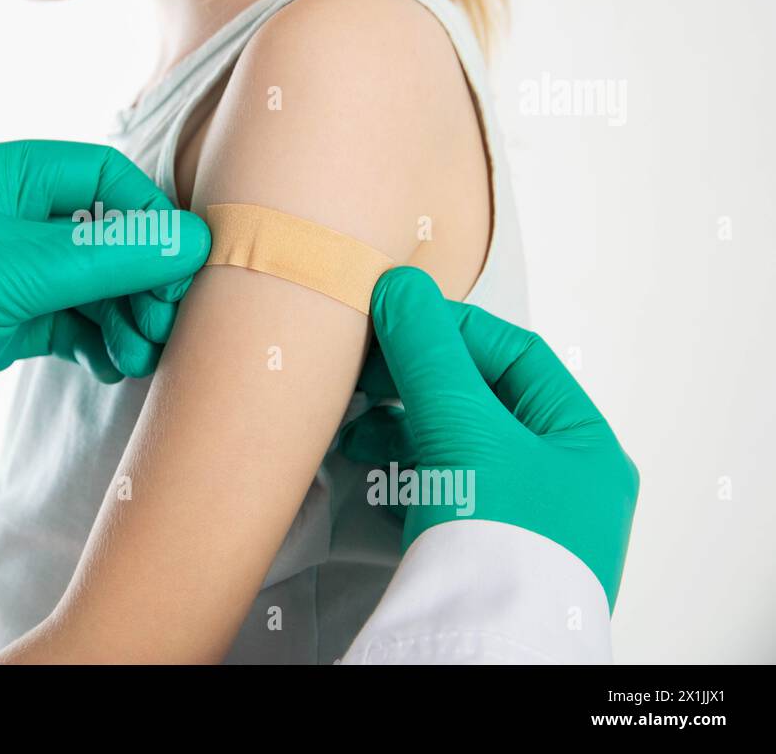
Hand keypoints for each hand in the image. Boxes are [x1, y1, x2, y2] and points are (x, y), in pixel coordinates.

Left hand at [0, 140, 209, 473]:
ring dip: (125, 314)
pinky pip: (65, 323)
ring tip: (142, 353)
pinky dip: (96, 341)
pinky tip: (112, 366)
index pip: (101, 175)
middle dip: (143, 274)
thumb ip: (104, 255)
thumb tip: (191, 238)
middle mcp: (0, 218)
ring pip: (89, 282)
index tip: (185, 268)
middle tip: (164, 323)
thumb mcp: (5, 274)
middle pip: (103, 230)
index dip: (151, 217)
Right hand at [339, 266, 638, 607]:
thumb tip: (399, 285)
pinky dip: (400, 475)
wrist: (482, 651)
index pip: (516, 358)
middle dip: (416, 385)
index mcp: (584, 447)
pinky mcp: (479, 556)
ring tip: (352, 427)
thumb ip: (428, 352)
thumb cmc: (500, 543)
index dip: (452, 331)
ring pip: (454, 451)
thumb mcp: (463, 430)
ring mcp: (520, 523)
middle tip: (364, 372)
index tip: (395, 321)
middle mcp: (561, 483)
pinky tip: (366, 471)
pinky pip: (439, 496)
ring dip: (400, 430)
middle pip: (481, 403)